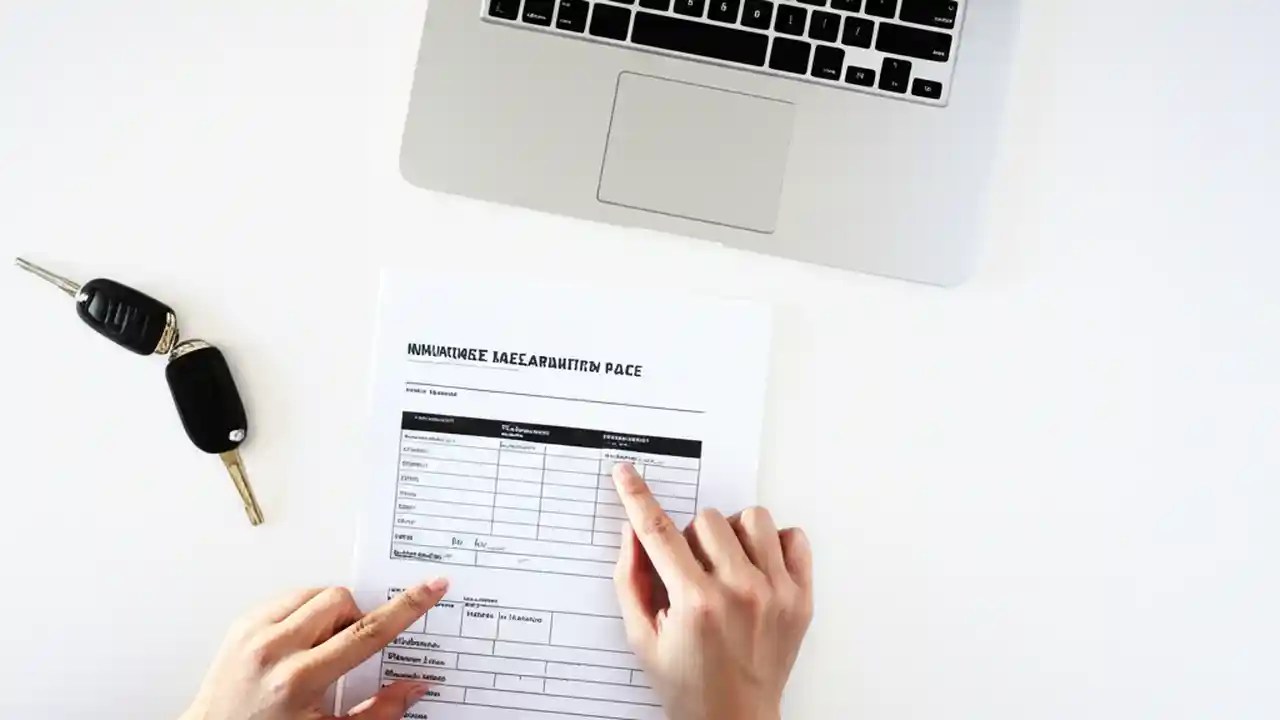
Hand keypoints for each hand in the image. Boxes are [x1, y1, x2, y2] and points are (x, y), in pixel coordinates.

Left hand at [180, 579, 448, 719]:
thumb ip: (379, 712)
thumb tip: (415, 686)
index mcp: (299, 680)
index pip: (366, 632)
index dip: (406, 608)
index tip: (432, 587)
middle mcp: (273, 649)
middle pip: (340, 602)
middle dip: (355, 619)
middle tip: (349, 650)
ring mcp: (252, 633)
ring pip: (315, 592)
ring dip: (329, 613)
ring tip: (321, 648)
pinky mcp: (241, 625)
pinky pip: (288, 597)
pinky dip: (304, 613)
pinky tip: (300, 642)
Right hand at [611, 463, 812, 719]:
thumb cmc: (688, 684)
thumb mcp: (641, 636)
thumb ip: (630, 579)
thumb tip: (631, 531)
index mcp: (695, 602)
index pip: (658, 531)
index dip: (637, 497)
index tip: (627, 474)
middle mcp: (739, 592)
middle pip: (707, 519)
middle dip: (690, 537)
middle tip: (690, 568)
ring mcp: (776, 593)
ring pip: (752, 519)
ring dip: (732, 534)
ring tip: (726, 563)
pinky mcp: (802, 598)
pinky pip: (793, 538)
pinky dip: (774, 544)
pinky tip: (757, 565)